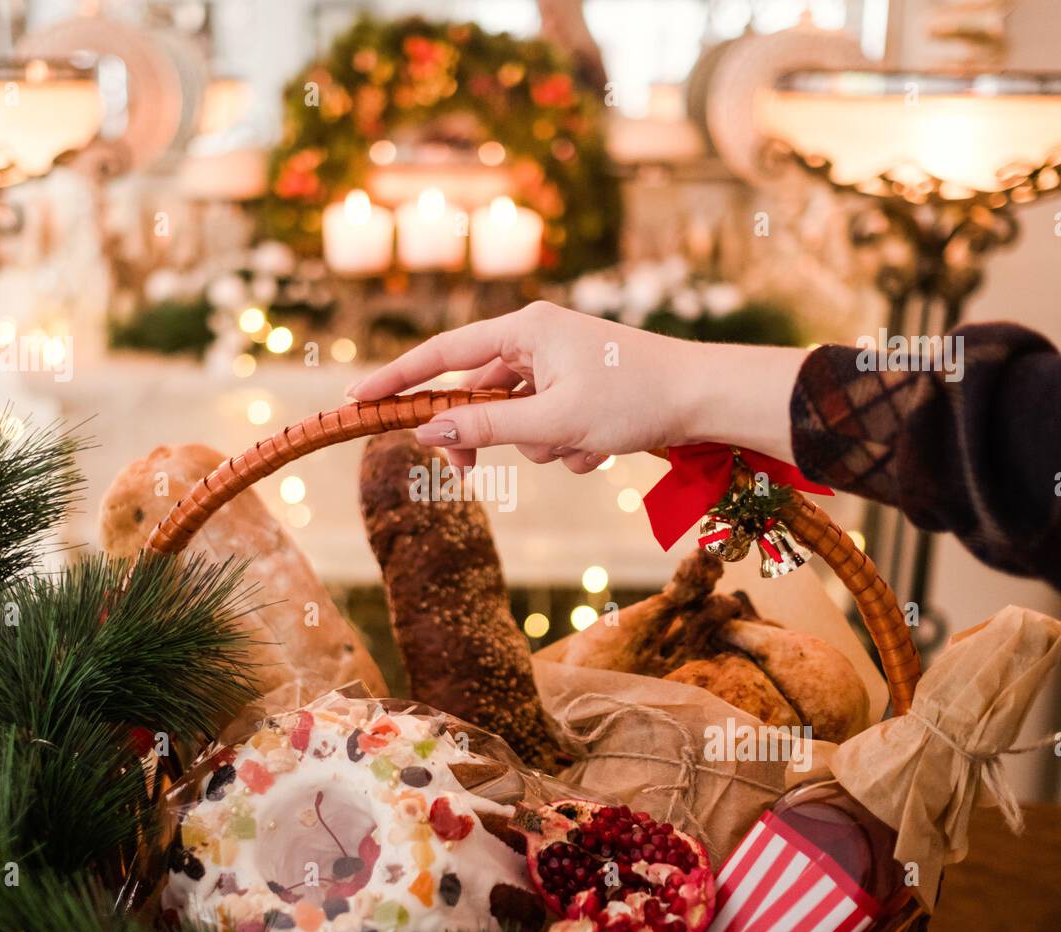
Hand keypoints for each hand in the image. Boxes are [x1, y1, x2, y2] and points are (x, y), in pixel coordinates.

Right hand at [348, 301, 806, 470]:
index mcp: (525, 329)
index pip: (443, 354)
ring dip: (543, 444)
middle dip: (487, 435)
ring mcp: (558, 364)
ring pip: (517, 419)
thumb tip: (426, 431)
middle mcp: (536, 339)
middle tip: (467, 475)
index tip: (356, 398)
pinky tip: (602, 444)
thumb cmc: (635, 398)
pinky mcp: (578, 388)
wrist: (705, 399)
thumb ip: (485, 425)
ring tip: (585, 442)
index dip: (397, 378)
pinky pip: (548, 426)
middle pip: (478, 395)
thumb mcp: (553, 419)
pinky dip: (567, 443)